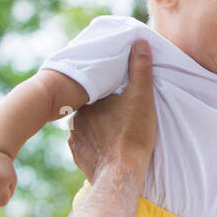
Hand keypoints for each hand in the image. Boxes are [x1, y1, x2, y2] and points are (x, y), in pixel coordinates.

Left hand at [67, 40, 156, 182]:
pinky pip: (86, 147)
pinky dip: (95, 147)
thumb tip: (139, 42)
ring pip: (87, 128)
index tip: (118, 95)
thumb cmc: (132, 133)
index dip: (107, 91)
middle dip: (102, 111)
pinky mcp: (79, 157)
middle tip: (120, 115)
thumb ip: (139, 69)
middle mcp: (76, 118)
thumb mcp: (141, 97)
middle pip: (91, 109)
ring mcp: (75, 139)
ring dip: (98, 130)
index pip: (95, 90)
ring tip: (115, 134)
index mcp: (88, 101)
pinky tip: (108, 150)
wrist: (121, 174)